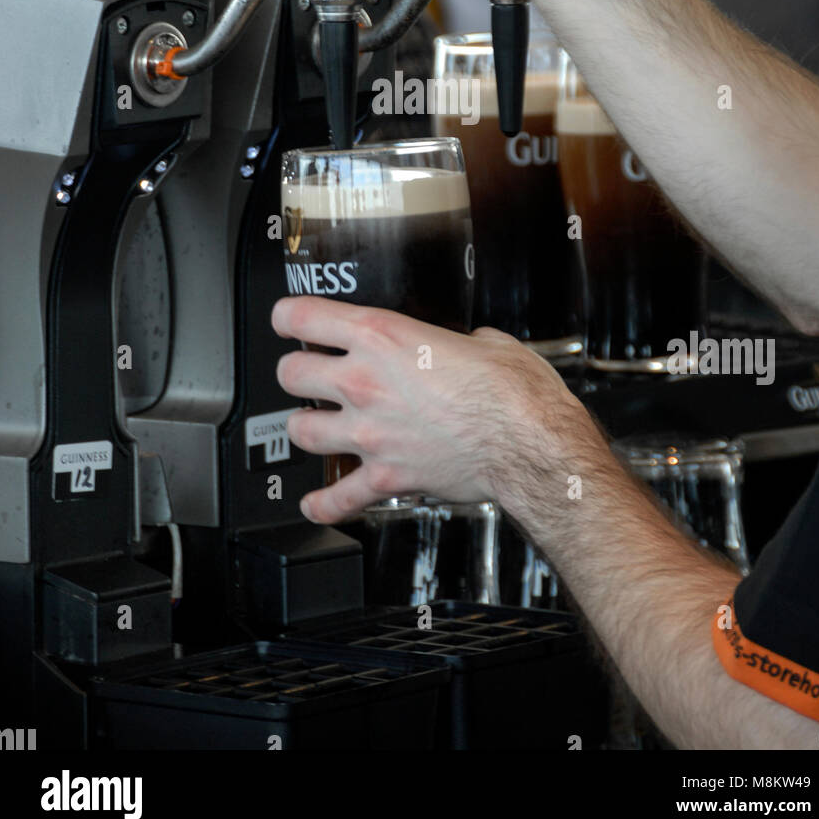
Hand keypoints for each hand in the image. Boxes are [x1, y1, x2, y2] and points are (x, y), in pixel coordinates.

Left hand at [271, 295, 581, 522]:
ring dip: (305, 426)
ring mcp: (370, 433)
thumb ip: (460, 340)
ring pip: (300, 431)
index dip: (288, 316)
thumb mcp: (486, 341)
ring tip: (314, 423)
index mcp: (384, 337)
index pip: (303, 317)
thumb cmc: (514, 392)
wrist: (530, 445)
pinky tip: (317, 502)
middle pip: (290, 373)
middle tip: (305, 371)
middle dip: (295, 371)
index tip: (288, 319)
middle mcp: (365, 383)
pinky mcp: (386, 476)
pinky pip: (338, 496)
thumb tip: (464, 345)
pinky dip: (324, 503)